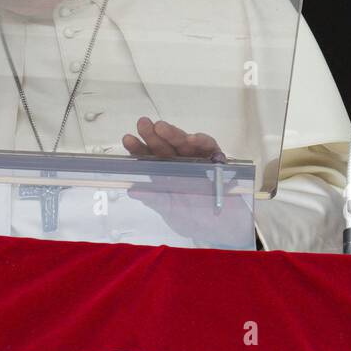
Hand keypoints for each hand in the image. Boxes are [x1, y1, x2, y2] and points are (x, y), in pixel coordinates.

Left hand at [122, 118, 249, 245]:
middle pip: (163, 145)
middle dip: (153, 134)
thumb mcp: (171, 211)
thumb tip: (132, 190)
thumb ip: (155, 200)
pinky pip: (208, 146)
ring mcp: (196, 158)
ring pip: (183, 141)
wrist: (223, 226)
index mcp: (163, 172)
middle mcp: (177, 162)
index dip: (138, 148)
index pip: (148, 157)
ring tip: (161, 127)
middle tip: (143, 123)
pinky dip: (201, 141)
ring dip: (173, 133)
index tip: (128, 139)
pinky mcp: (215, 159)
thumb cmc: (193, 218)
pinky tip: (192, 139)